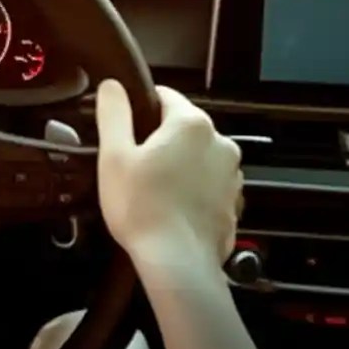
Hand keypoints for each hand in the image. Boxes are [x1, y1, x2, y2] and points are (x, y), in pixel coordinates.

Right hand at [96, 80, 241, 267]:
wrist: (177, 262)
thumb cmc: (141, 206)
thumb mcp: (114, 156)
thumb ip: (113, 113)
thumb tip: (113, 85)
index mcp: (192, 123)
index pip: (165, 96)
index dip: (140, 109)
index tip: (124, 131)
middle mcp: (221, 142)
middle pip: (182, 128)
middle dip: (160, 140)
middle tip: (133, 166)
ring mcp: (232, 174)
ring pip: (197, 156)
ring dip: (179, 164)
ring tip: (153, 191)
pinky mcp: (234, 202)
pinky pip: (208, 183)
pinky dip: (192, 189)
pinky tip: (172, 208)